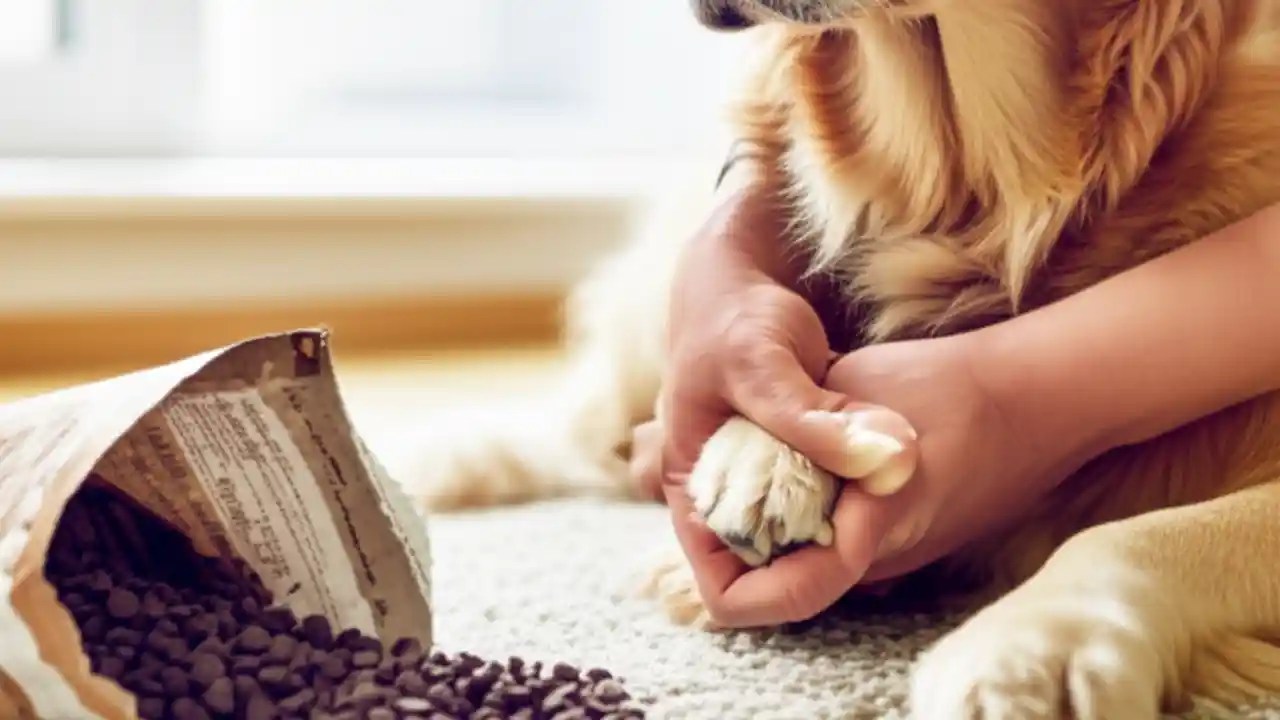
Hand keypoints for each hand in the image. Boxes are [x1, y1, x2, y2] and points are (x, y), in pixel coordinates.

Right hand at [628, 185, 916, 625]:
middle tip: (877, 527)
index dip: (780, 596)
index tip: (843, 559)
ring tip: (885, 500)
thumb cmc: (734, 320)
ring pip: (808, 553)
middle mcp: (725, 508)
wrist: (743, 279)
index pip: (723, 592)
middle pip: (774, 583)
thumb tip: (889, 464)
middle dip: (826, 571)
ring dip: (848, 538)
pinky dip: (860, 505)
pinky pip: (831, 514)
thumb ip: (816, 420)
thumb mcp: (765, 366)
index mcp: (694, 498)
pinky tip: (887, 475)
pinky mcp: (799, 471)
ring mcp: (763, 492)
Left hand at [635, 331, 1073, 626]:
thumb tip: (736, 449)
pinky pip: (844, 534)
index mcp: (861, 540)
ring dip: (775, 520)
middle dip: (738, 540)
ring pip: (812, 556)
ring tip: (754, 459)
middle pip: (782, 580)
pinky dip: (812, 506)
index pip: (766, 600)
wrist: (1041, 392)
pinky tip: (807, 456)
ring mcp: (903, 551)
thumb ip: (789, 431)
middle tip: (715, 484)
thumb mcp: (845, 397)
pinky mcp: (917, 530)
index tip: (696, 520)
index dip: (714, 571)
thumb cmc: (947, 388)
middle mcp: (880, 562)